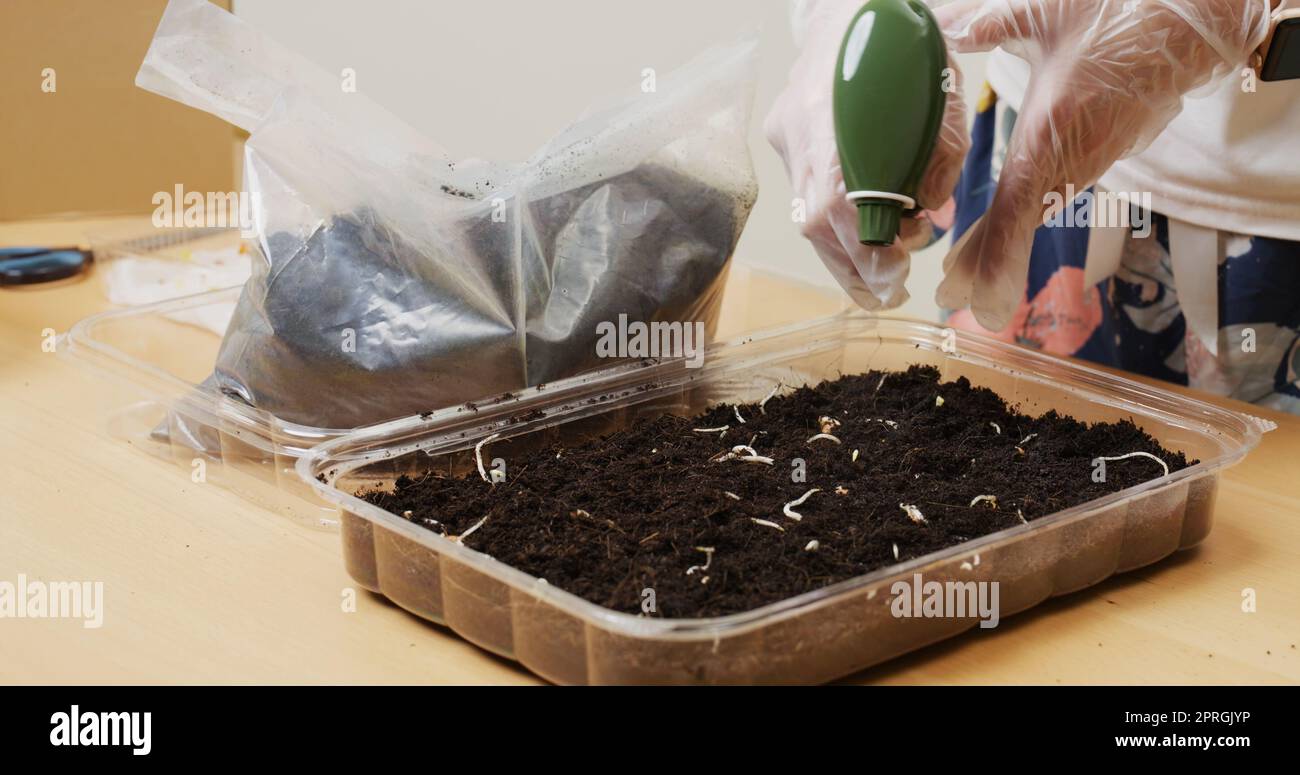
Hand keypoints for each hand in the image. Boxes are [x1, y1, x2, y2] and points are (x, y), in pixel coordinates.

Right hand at [766, 0, 969, 309]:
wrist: (856, 4)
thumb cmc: (906, 49)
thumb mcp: (943, 101)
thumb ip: (939, 163)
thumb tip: (925, 215)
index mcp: (836, 122)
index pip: (835, 210)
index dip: (862, 255)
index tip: (894, 278)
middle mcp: (799, 133)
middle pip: (814, 224)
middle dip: (852, 268)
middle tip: (889, 290)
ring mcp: (785, 134)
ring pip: (805, 215)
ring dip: (841, 252)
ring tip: (877, 272)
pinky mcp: (783, 133)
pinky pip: (803, 191)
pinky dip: (831, 221)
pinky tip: (859, 230)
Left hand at [934, 0, 1271, 330]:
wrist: (1184, 26)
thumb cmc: (1117, 15)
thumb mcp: (1044, 13)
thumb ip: (989, 23)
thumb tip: (941, 26)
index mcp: (1050, 132)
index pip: (1014, 208)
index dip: (988, 257)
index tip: (965, 292)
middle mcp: (1067, 159)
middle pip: (1018, 227)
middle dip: (984, 270)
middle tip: (952, 302)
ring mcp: (1083, 162)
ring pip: (1030, 215)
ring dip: (997, 249)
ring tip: (961, 281)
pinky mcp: (1093, 157)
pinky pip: (1046, 197)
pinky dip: (1016, 222)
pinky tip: (995, 235)